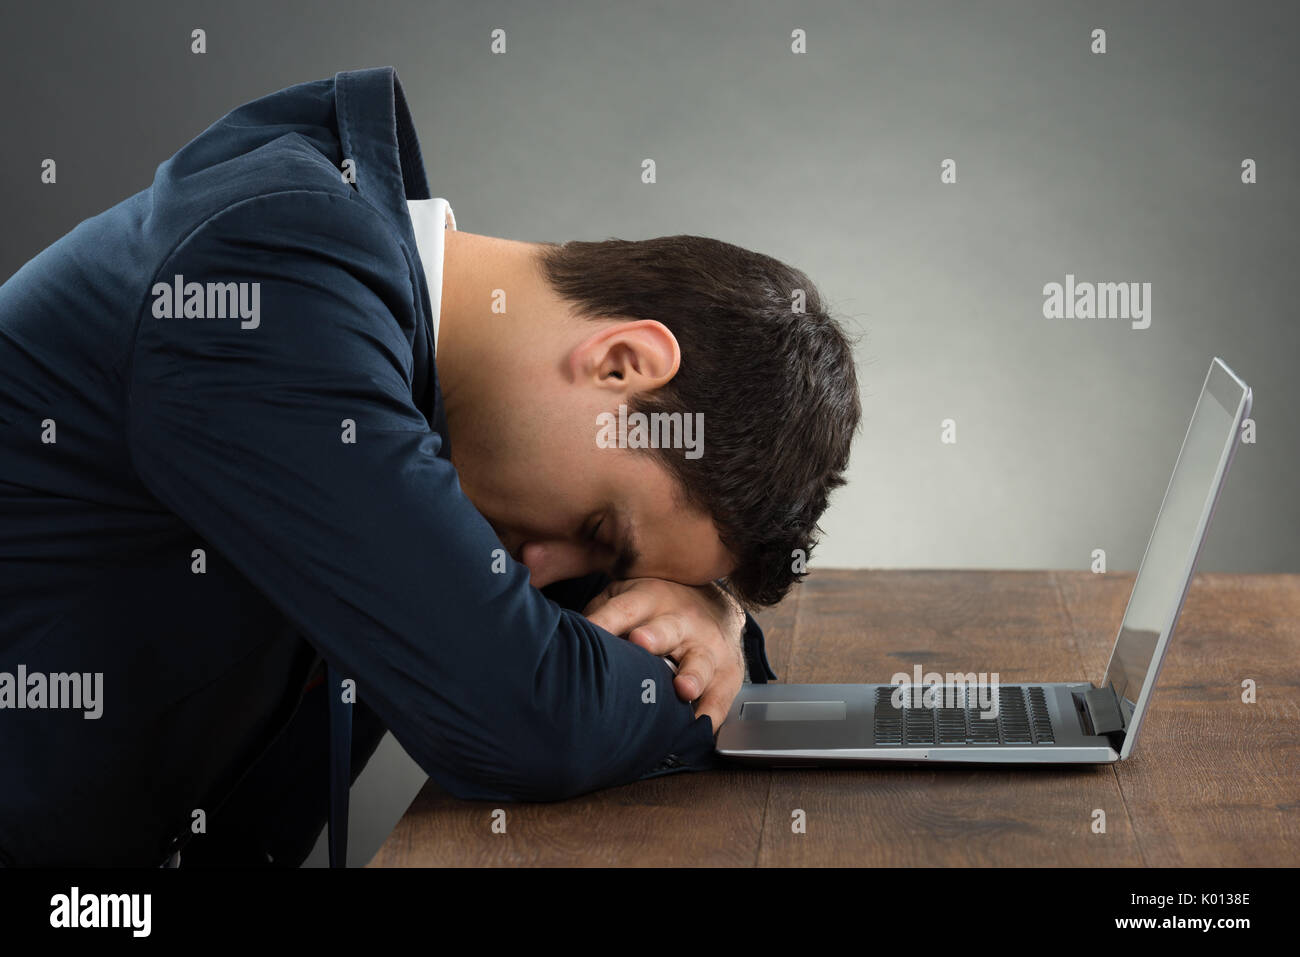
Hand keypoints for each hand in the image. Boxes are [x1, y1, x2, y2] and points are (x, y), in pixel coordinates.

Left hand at [584, 577, 745, 732]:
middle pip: (667, 629)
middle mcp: (681, 620)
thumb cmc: (657, 609)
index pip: (623, 609)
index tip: (590, 631)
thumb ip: (600, 616)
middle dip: (655, 636)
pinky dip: (712, 713)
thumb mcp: (627, 597)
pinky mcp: (728, 672)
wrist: (715, 606)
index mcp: (650, 598)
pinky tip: (701, 726)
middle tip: (641, 642)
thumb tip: (560, 640)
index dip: (606, 620)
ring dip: (692, 675)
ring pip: (700, 662)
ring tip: (684, 689)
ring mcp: (708, 647)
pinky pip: (721, 696)